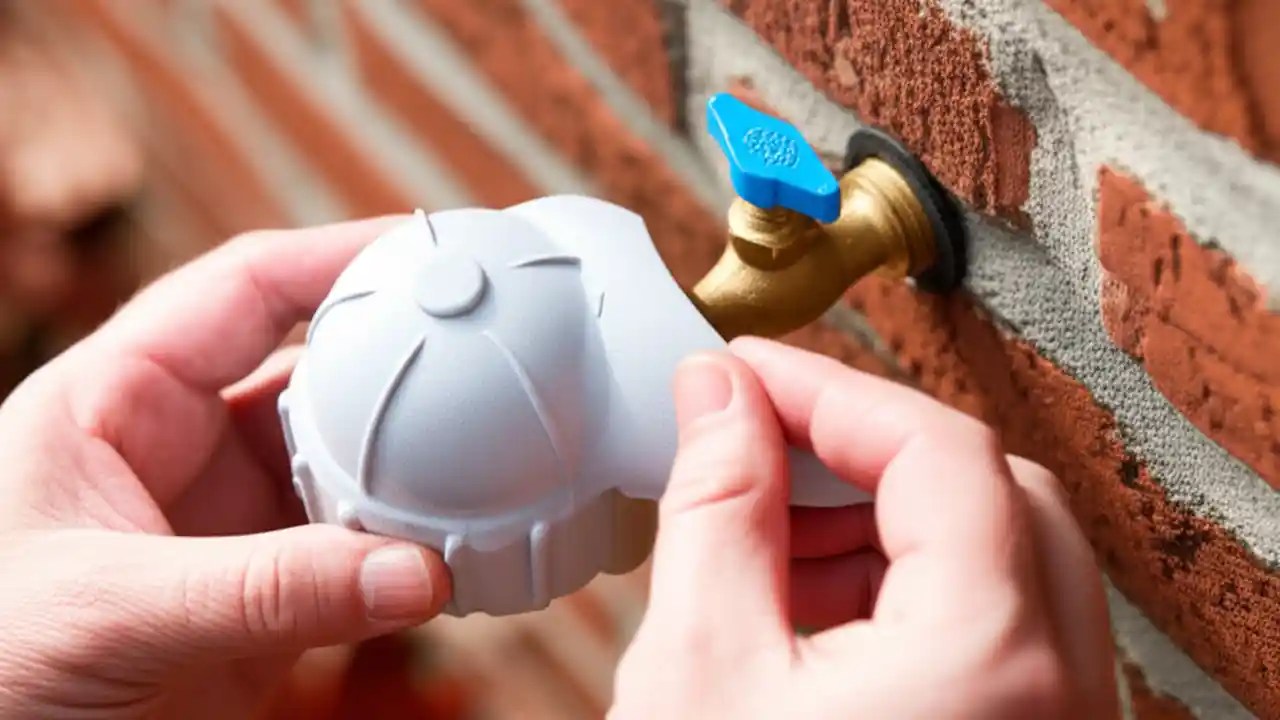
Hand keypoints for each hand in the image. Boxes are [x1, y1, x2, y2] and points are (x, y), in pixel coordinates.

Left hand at [0, 219, 450, 718]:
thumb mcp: (106, 609)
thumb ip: (263, 589)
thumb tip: (415, 572)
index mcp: (116, 401)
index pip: (243, 290)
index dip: (337, 257)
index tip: (427, 248)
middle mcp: (182, 451)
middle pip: (315, 374)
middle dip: (398, 361)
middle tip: (486, 351)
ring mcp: (229, 528)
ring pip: (347, 469)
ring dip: (414, 473)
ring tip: (490, 471)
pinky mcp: (263, 604)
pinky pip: (356, 561)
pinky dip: (409, 559)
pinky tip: (454, 558)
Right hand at [611, 338, 1117, 718]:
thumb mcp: (701, 669)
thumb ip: (716, 509)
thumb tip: (719, 396)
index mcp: (991, 656)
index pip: (938, 448)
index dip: (829, 388)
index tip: (750, 374)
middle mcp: (1058, 692)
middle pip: (989, 491)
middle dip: (863, 454)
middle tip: (763, 447)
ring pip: (1000, 560)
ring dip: (884, 526)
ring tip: (773, 550)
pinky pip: (998, 631)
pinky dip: (910, 596)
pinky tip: (814, 615)